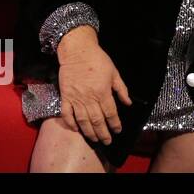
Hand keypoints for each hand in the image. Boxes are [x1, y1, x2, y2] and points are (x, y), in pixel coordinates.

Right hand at [56, 27, 130, 144]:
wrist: (78, 52)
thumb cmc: (98, 60)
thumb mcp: (115, 73)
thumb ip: (121, 89)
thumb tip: (128, 103)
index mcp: (103, 92)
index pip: (110, 113)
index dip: (114, 124)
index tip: (117, 131)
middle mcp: (89, 98)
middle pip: (96, 120)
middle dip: (103, 132)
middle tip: (107, 141)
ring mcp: (76, 99)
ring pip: (82, 120)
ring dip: (89, 132)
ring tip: (94, 139)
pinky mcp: (65, 97)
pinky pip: (66, 114)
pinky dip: (70, 123)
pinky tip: (76, 129)